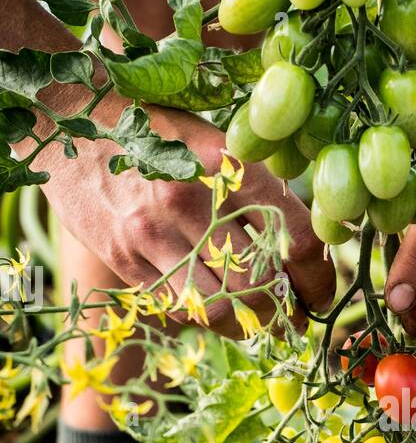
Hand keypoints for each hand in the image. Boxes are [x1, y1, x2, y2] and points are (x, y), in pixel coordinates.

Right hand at [37, 101, 334, 336]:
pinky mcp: (122, 258)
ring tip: (254, 317)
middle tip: (291, 314)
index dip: (318, 280)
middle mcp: (191, 199)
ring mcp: (152, 233)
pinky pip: (179, 309)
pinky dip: (203, 316)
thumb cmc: (158, 130)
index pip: (296, 241)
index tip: (319, 294)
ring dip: (246, 323)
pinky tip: (210, 303)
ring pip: (221, 309)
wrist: (70, 119)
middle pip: (261, 284)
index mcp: (229, 165)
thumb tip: (306, 254)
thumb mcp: (215, 142)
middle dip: (285, 310)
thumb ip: (259, 192)